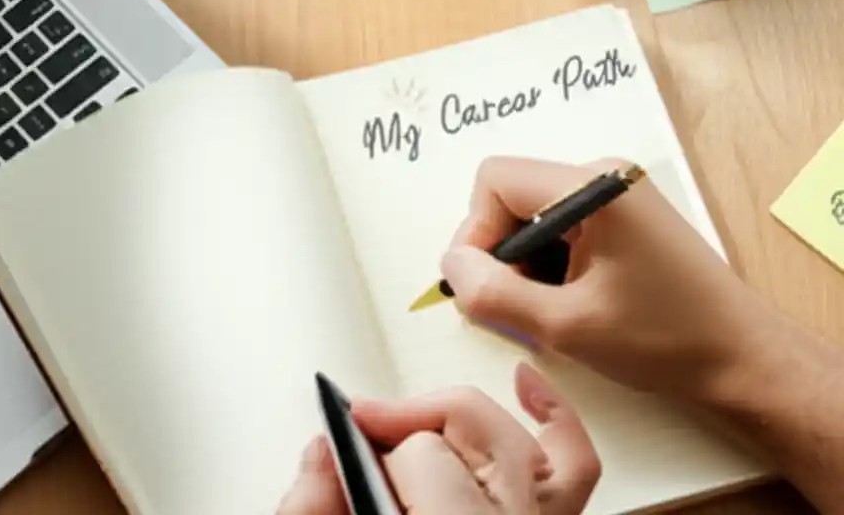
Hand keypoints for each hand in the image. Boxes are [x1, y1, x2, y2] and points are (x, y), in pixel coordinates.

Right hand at [278, 363, 599, 514]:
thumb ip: (314, 507)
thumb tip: (322, 453)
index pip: (420, 451)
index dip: (371, 439)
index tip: (344, 439)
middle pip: (468, 430)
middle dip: (410, 428)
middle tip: (369, 440)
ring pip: (522, 440)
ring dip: (469, 414)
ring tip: (424, 416)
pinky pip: (574, 465)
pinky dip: (555, 420)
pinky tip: (526, 387)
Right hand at [442, 156, 770, 399]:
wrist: (742, 359)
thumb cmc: (663, 340)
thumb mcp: (565, 326)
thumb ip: (494, 293)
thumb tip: (450, 266)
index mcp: (594, 187)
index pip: (495, 180)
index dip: (475, 232)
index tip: (483, 286)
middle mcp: (603, 176)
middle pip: (510, 195)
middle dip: (499, 252)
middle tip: (513, 309)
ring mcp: (617, 196)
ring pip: (532, 214)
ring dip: (524, 263)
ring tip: (546, 311)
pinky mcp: (624, 218)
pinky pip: (560, 227)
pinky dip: (548, 264)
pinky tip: (568, 303)